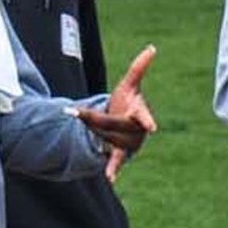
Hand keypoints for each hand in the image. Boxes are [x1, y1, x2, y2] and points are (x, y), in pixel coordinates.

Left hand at [81, 45, 157, 178]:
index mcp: (140, 112)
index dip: (147, 120)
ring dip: (94, 131)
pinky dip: (113, 169)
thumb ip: (138, 68)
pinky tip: (110, 179)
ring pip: (106, 138)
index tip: (152, 127)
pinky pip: (118, 162)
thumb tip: (152, 48)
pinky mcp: (122, 154)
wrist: (124, 125)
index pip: (143, 115)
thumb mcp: (129, 85)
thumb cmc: (127, 102)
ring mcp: (131, 144)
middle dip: (94, 119)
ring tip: (87, 122)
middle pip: (111, 124)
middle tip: (75, 111)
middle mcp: (138, 130)